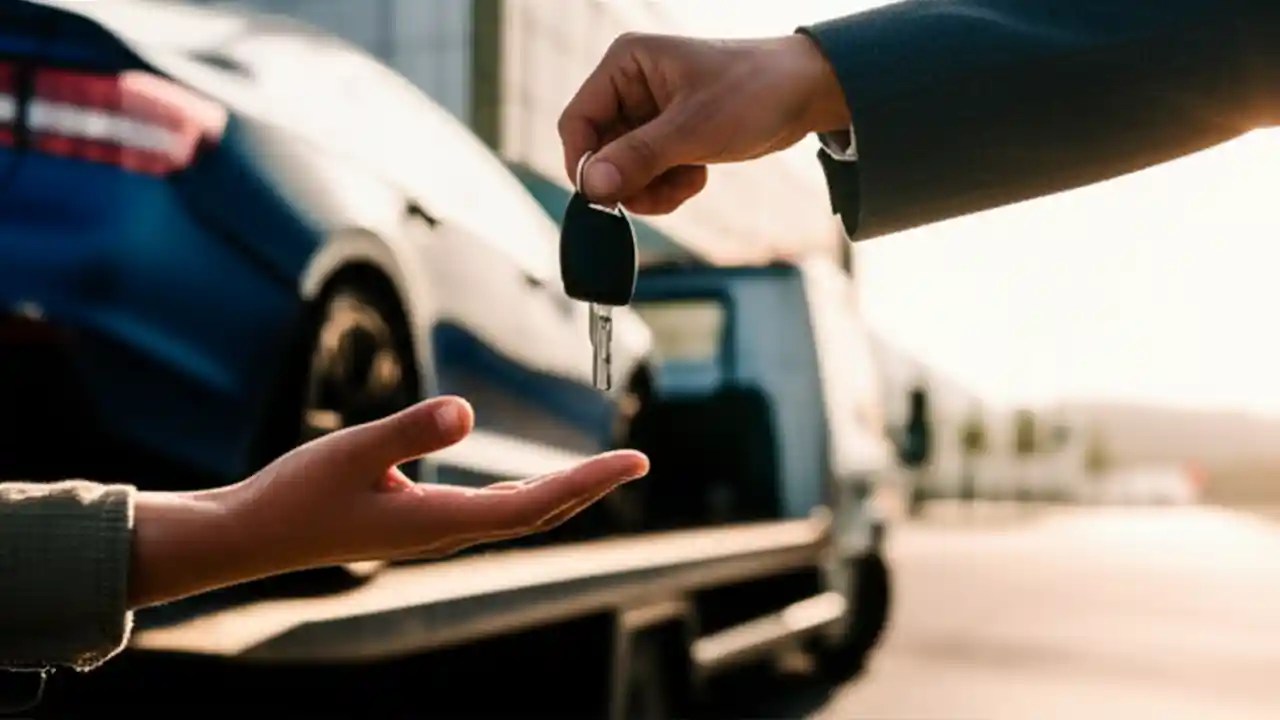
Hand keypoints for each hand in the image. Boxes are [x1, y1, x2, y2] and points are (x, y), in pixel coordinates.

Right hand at [129, 396, 648, 607]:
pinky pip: (489, 515)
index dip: (588, 483)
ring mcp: (433, 533)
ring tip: (601, 473)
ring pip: (517, 519)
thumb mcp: (352, 452)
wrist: (255, 537)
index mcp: (440, 521)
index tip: (634, 462)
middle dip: (590, 489)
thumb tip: (466, 413)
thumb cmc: (297, 494)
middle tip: (637, 463)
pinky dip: (525, 500)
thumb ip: (407, 430)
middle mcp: (446, 534)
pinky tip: (529, 493)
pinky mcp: (417, 525)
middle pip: (538, 516)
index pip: (534, 506)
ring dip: (563, 496)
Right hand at [559, 32, 849, 213]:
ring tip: (688, 181)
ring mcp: (649, 113)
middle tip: (661, 194)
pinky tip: (699, 175)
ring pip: (624, 170)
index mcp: (626, 65)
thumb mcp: (692, 129)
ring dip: (652, 188)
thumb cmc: (753, 92)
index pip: (578, 121)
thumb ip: (637, 158)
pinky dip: (670, 185)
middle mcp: (631, 86)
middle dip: (630, 181)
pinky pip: (649, 174)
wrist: (807, 93)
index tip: (603, 198)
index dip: (585, 163)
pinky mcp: (669, 136)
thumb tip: (592, 187)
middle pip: (600, 151)